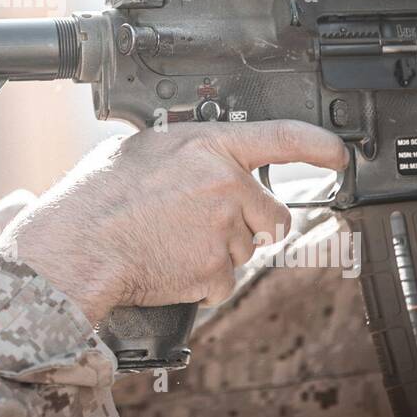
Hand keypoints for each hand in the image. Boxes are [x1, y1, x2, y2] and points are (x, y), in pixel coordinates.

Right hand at [0, 120, 347, 323]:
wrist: (78, 247)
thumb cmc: (97, 197)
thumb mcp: (141, 150)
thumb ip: (184, 151)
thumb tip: (198, 156)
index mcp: (208, 147)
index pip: (281, 137)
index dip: (318, 145)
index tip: (338, 155)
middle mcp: (225, 185)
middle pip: (272, 214)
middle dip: (251, 223)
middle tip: (205, 224)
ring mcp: (224, 230)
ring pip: (246, 249)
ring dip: (219, 251)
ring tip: (172, 242)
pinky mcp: (215, 271)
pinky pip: (224, 280)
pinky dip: (202, 280)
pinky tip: (169, 264)